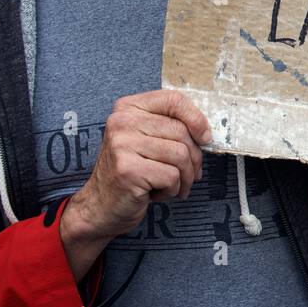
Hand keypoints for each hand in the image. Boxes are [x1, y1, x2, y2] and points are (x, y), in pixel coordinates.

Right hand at [60, 90, 211, 279]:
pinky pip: (172, 176)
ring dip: (185, 177)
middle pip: (181, 132)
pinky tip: (156, 193)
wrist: (100, 207)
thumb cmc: (132, 173)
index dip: (196, 118)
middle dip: (194, 159)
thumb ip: (171, 128)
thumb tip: (207, 134)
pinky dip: (173, 190)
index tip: (205, 138)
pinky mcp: (127, 170)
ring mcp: (122, 145)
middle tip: (188, 175)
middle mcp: (121, 122)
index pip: (173, 99)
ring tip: (172, 186)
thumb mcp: (148, 141)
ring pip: (180, 155)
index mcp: (128, 108)